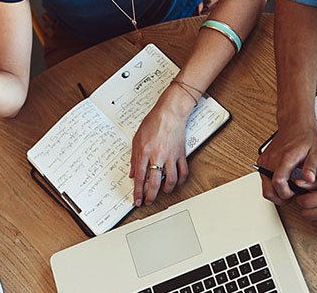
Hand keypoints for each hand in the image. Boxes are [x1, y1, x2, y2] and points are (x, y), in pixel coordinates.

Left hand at [129, 88, 192, 205]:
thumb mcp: (137, 139)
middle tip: (148, 202)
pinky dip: (180, 181)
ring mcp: (170, 156)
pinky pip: (183, 172)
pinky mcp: (181, 154)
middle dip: (150, 196)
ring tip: (162, 192)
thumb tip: (133, 173)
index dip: (138, 192)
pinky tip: (176, 183)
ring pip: (170, 181)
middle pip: (153, 183)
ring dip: (166, 191)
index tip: (137, 200)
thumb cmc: (154, 122)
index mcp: (144, 152)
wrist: (170, 113)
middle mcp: (157, 156)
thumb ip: (134, 158)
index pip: (139, 178)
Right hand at [257, 121, 316, 204]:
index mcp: (285, 158)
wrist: (294, 125)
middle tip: (292, 195)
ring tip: (289, 188)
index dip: (286, 194)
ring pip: (265, 187)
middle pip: (268, 190)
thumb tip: (310, 179)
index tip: (295, 193)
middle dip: (280, 198)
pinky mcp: (262, 161)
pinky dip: (272, 185)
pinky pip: (264, 179)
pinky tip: (284, 180)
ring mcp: (265, 161)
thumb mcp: (315, 152)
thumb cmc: (304, 137)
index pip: (278, 183)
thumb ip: (311, 167)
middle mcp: (271, 160)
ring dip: (276, 192)